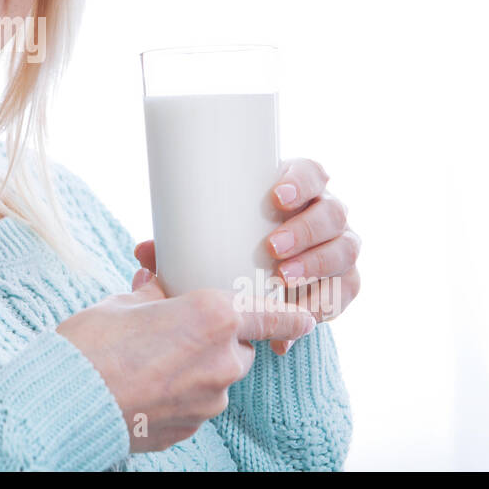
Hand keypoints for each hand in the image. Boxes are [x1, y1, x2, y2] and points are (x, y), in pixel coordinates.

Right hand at [56, 274, 314, 452]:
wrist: (66, 400)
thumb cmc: (91, 343)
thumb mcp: (124, 302)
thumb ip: (155, 294)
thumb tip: (161, 285)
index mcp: (211, 316)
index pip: (269, 316)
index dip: (289, 316)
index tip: (304, 317)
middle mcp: (221, 361)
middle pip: (238, 348)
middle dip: (216, 340)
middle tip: (176, 331)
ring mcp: (208, 401)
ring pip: (217, 379)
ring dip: (196, 369)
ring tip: (151, 361)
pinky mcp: (190, 428)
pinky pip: (196, 405)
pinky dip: (179, 395)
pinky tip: (144, 387)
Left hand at [130, 157, 360, 357]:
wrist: (257, 276)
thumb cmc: (230, 239)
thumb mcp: (210, 233)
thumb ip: (180, 241)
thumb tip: (143, 251)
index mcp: (298, 188)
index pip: (313, 171)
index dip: (301, 180)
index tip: (275, 196)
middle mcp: (326, 213)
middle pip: (332, 213)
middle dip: (306, 230)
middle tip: (273, 248)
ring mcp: (339, 246)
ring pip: (345, 250)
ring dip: (317, 266)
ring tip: (284, 281)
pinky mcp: (344, 282)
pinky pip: (345, 291)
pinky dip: (323, 306)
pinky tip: (298, 317)